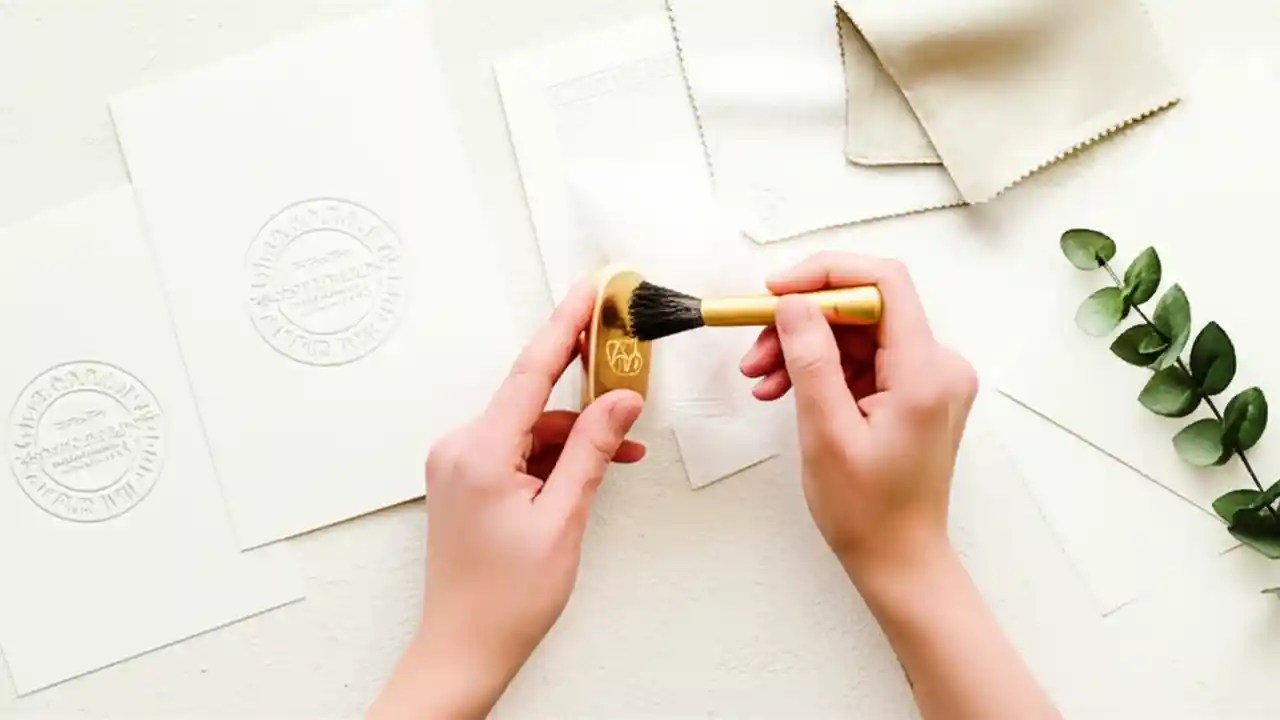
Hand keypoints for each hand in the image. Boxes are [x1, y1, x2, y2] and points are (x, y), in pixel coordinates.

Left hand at [369, 282, 645, 719]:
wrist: (464, 647)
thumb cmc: (505, 598)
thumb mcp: (563, 518)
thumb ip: (593, 450)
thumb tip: (621, 400)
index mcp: (479, 451)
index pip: (531, 371)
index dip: (565, 325)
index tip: (588, 291)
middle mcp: (460, 447)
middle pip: (534, 398)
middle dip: (585, 389)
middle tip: (625, 360)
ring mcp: (461, 462)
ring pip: (531, 427)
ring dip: (576, 435)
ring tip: (621, 449)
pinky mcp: (468, 477)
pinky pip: (520, 448)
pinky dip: (555, 455)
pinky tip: (590, 467)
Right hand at [739, 252, 977, 582]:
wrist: (898, 560)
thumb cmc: (868, 512)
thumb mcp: (826, 432)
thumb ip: (811, 359)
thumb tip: (794, 303)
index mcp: (925, 373)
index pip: (883, 283)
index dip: (825, 274)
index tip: (777, 291)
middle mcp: (937, 366)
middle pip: (863, 309)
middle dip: (803, 321)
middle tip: (753, 345)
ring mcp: (927, 379)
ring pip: (856, 335)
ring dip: (803, 348)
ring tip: (759, 378)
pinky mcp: (913, 393)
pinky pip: (861, 361)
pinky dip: (820, 369)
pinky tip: (782, 389)